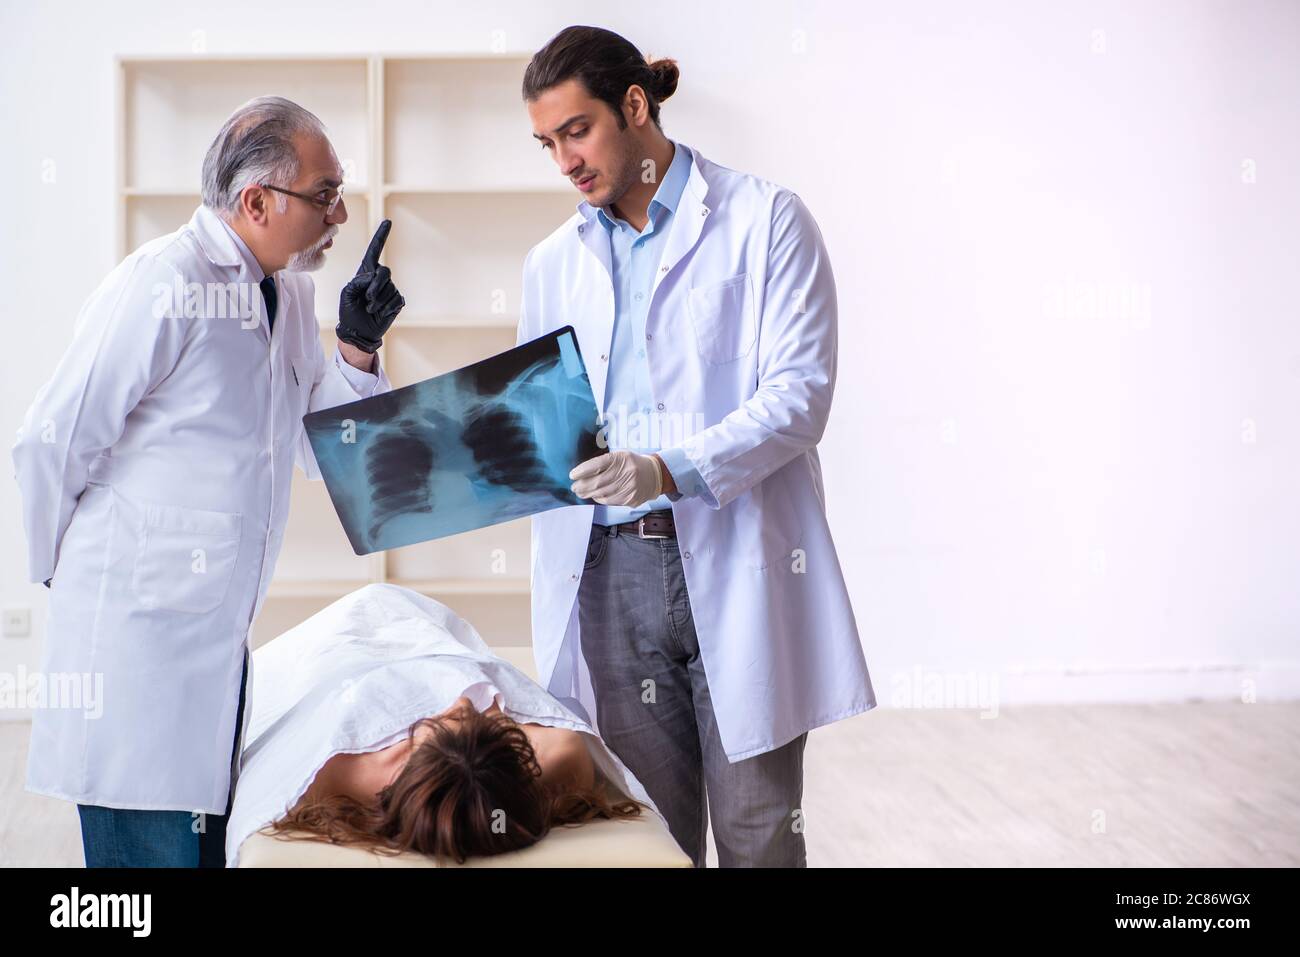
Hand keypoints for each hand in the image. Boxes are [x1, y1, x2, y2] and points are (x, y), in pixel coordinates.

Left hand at [337, 220, 404, 353]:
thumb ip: (358, 281)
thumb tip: (375, 275)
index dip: (381, 236)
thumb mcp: (347, 293)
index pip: (375, 250)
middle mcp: (379, 277)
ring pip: (389, 289)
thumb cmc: (349, 310)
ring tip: (370, 309)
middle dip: (375, 287)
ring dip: (378, 301)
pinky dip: (386, 308)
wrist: (358, 330)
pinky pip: (396, 299)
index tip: (388, 221)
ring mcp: (389, 289)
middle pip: (384, 272)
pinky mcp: (397, 301)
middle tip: (367, 299)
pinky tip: (380, 312)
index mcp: (366, 272)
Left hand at [569, 450, 663, 505]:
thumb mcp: (620, 456)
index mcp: (622, 458)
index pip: (597, 464)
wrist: (654, 475)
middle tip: (574, 487)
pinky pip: (610, 501)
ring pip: (603, 493)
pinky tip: (595, 496)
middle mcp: (627, 472)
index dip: (582, 471)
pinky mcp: (631, 498)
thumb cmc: (632, 464)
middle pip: (598, 481)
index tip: (572, 475)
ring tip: (580, 492)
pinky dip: (599, 499)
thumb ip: (603, 463)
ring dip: (588, 494)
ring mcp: (630, 487)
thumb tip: (582, 473)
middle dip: (582, 485)